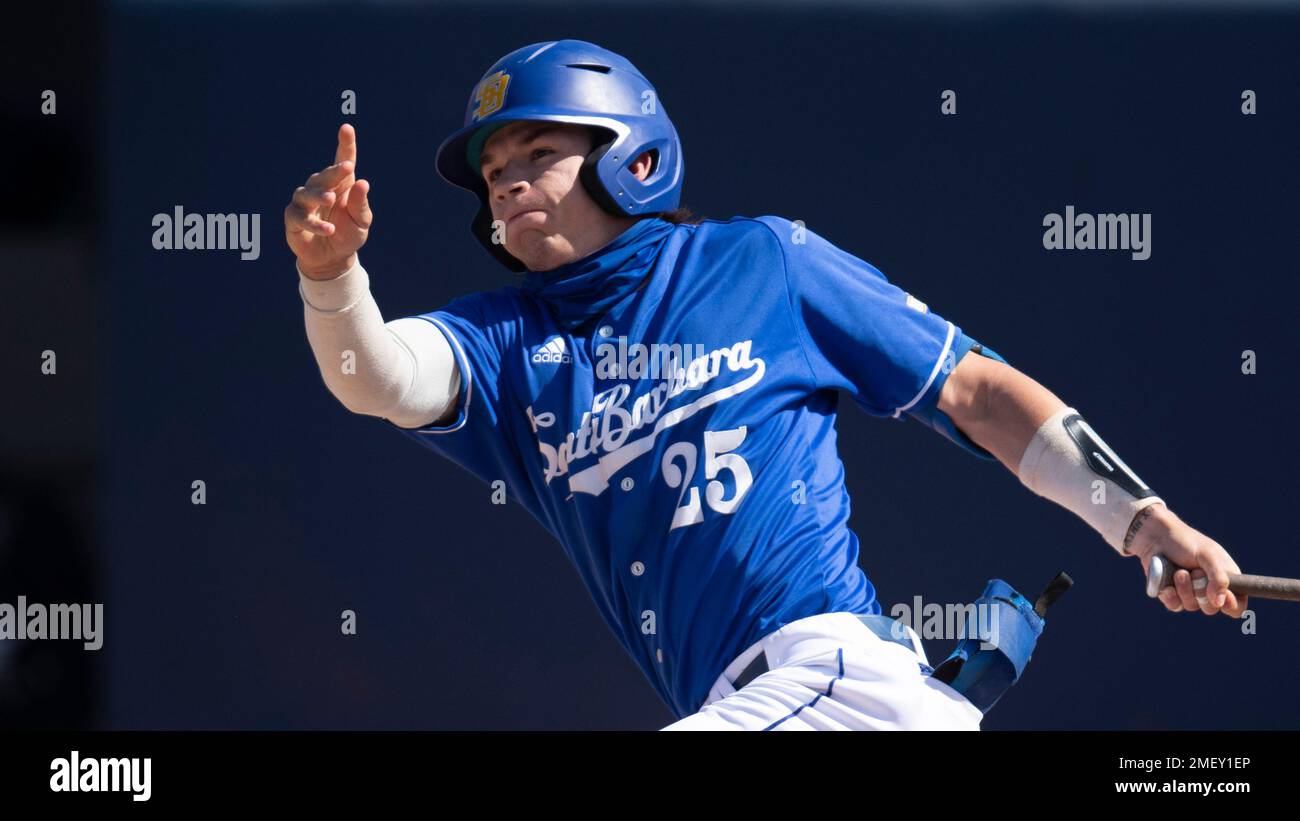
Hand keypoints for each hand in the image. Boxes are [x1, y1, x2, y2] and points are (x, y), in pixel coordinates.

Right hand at [284, 123, 372, 279]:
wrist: (333, 259)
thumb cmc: (349, 234)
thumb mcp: (361, 221)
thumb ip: (361, 204)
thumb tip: (363, 183)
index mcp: (341, 184)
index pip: (343, 160)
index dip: (345, 144)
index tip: (347, 128)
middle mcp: (321, 188)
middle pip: (325, 175)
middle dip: (335, 171)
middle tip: (347, 168)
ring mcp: (305, 202)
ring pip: (307, 192)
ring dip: (319, 195)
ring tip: (331, 199)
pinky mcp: (294, 218)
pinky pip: (301, 217)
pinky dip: (314, 223)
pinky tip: (328, 230)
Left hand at [1128, 504, 1248, 617]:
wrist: (1155, 537)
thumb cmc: (1185, 542)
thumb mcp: (1208, 555)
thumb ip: (1219, 578)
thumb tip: (1219, 603)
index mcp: (1224, 579)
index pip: (1236, 604)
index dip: (1232, 605)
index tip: (1224, 596)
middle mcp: (1208, 589)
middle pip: (1211, 609)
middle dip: (1201, 591)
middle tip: (1195, 572)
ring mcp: (1189, 593)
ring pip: (1191, 606)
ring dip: (1184, 588)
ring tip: (1179, 571)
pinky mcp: (1171, 595)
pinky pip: (1175, 606)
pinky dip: (1170, 596)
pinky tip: (1167, 585)